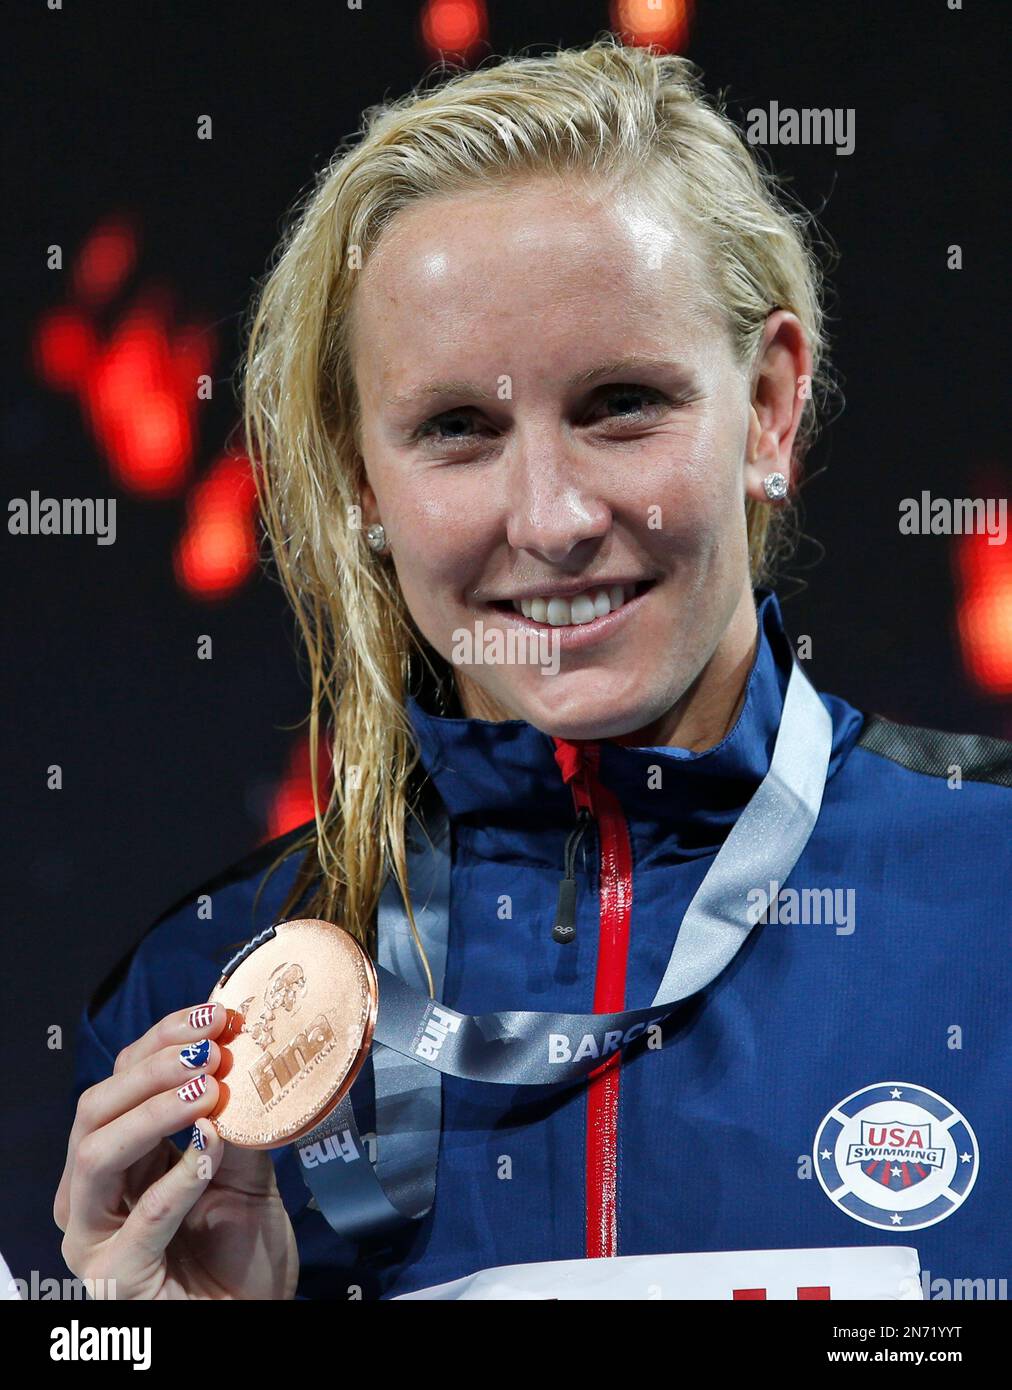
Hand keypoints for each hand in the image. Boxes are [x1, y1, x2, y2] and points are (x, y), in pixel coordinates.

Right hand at [55, 1002, 298, 1298]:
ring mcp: (95, 1236)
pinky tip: (210, 1153)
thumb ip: (238, 1119)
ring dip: (153, 1112)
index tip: (217, 1015)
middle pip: (96, 1108)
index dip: (165, 1038)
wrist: (254, 1320)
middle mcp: (93, 1192)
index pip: (122, 1078)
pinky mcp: (115, 1278)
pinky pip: (139, 1220)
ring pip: (97, 1154)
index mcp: (119, 1156)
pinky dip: (176, 1179)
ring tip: (207, 1092)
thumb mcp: (243, 1168)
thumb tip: (250, 1051)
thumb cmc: (239, 1253)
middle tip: (209, 1049)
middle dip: (152, 1068)